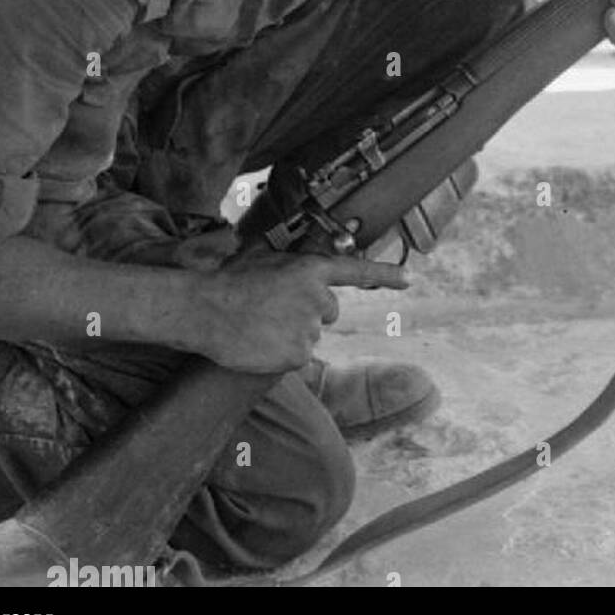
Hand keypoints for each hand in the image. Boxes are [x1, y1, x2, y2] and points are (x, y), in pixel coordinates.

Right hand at [194, 250, 407, 372]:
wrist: (205, 309)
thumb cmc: (228, 281)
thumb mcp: (263, 257)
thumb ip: (289, 264)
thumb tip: (296, 261)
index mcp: (311, 269)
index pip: (357, 272)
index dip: (385, 274)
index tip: (409, 278)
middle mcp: (318, 297)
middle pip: (328, 311)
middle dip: (308, 313)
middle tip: (275, 311)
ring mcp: (310, 327)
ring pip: (310, 335)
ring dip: (291, 334)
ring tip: (260, 326)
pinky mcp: (299, 354)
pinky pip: (297, 357)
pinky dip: (282, 355)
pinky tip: (261, 344)